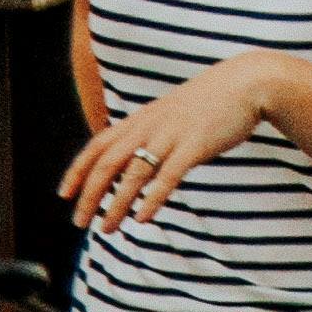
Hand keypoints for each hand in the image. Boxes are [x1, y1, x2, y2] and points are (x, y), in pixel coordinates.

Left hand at [65, 50, 294, 227]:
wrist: (246, 84)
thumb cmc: (211, 102)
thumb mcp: (171, 113)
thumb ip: (152, 133)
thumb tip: (139, 161)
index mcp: (141, 119)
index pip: (97, 145)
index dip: (77, 170)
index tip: (64, 194)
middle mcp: (148, 127)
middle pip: (106, 163)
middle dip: (90, 195)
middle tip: (79, 222)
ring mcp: (170, 136)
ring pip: (133, 173)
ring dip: (117, 204)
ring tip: (108, 228)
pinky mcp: (194, 146)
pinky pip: (167, 176)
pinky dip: (152, 198)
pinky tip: (143, 218)